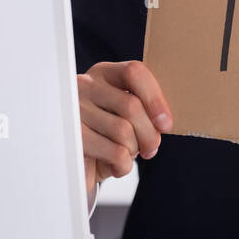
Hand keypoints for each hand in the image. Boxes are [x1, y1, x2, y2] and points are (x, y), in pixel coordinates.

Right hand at [78, 61, 172, 210]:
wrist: (78, 163)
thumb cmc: (107, 136)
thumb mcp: (125, 116)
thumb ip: (143, 108)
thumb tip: (163, 122)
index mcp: (103, 74)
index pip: (134, 72)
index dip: (155, 99)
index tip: (165, 124)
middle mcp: (85, 86)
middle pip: (131, 106)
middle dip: (149, 134)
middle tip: (150, 148)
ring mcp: (74, 111)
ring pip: (123, 130)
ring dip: (134, 150)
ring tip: (128, 155)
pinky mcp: (73, 139)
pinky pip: (115, 152)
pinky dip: (124, 165)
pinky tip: (118, 166)